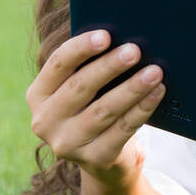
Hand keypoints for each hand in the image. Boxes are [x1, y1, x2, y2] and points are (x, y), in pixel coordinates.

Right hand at [26, 29, 165, 188]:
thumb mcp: (86, 88)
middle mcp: (45, 121)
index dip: (81, 48)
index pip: (58, 64)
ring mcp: (67, 143)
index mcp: (39, 94)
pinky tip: (157, 92)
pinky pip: (122, 129)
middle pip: (80, 86)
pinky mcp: (94, 159)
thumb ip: (91, 65)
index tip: (105, 35)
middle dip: (110, 66)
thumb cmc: (95, 107)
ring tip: (154, 71)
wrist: (104, 158)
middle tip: (135, 50)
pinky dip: (142, 108)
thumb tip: (124, 38)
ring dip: (132, 88)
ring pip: (104, 110)